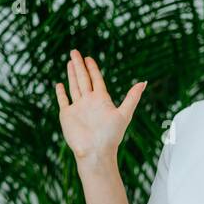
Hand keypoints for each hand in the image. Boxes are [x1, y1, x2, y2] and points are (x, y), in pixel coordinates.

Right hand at [55, 49, 145, 165]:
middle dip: (79, 65)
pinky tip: (59, 85)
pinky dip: (61, 92)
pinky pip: (63, 100)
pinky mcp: (67, 115)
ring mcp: (77, 108)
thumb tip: (143, 82)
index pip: (96, 79)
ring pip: (74, 86)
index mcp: (101, 100)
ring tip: (69, 62)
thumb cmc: (111, 136)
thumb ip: (132, 97)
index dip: (92, 68)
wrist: (95, 152)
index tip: (88, 57)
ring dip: (71, 74)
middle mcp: (89, 101)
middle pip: (83, 79)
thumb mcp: (124, 114)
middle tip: (75, 52)